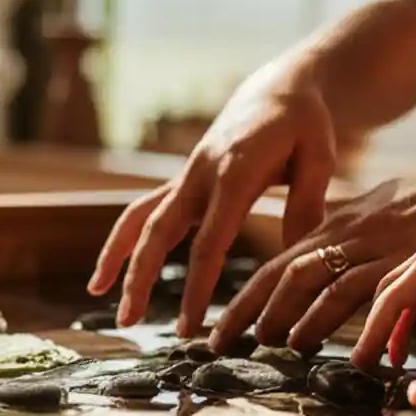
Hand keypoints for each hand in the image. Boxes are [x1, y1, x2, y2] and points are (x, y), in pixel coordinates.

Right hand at [89, 65, 337, 335]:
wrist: (279, 89)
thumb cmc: (304, 124)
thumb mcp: (319, 157)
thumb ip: (306, 206)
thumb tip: (296, 263)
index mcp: (234, 172)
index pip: (209, 241)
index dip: (197, 285)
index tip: (191, 326)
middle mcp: (199, 174)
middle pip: (159, 231)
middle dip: (141, 277)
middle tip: (130, 323)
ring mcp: (185, 177)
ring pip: (140, 218)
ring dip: (116, 257)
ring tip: (96, 296)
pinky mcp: (181, 181)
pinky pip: (143, 210)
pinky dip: (123, 240)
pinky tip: (109, 271)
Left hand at [209, 165, 415, 355]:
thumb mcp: (389, 229)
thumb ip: (368, 266)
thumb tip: (372, 328)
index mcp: (337, 228)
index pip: (277, 264)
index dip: (245, 298)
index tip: (220, 329)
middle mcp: (346, 234)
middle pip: (281, 272)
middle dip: (246, 309)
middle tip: (220, 344)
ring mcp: (372, 244)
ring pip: (311, 278)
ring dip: (285, 315)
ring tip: (267, 345)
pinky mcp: (401, 256)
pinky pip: (358, 289)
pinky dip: (335, 318)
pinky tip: (321, 344)